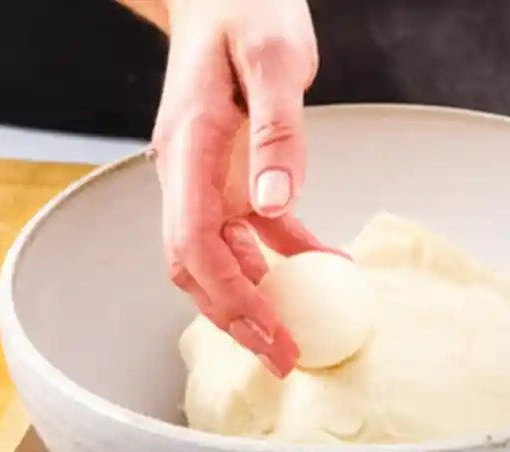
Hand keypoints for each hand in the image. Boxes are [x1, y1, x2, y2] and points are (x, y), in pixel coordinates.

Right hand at [151, 0, 331, 375]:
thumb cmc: (247, 7)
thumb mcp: (274, 56)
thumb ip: (276, 131)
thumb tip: (273, 206)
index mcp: (188, 147)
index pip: (193, 244)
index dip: (229, 298)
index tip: (270, 333)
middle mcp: (186, 172)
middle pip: (195, 267)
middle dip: (235, 319)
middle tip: (285, 359)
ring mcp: (205, 177)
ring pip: (217, 258)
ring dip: (253, 300)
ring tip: (297, 337)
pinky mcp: (231, 174)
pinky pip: (251, 229)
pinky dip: (281, 257)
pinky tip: (323, 268)